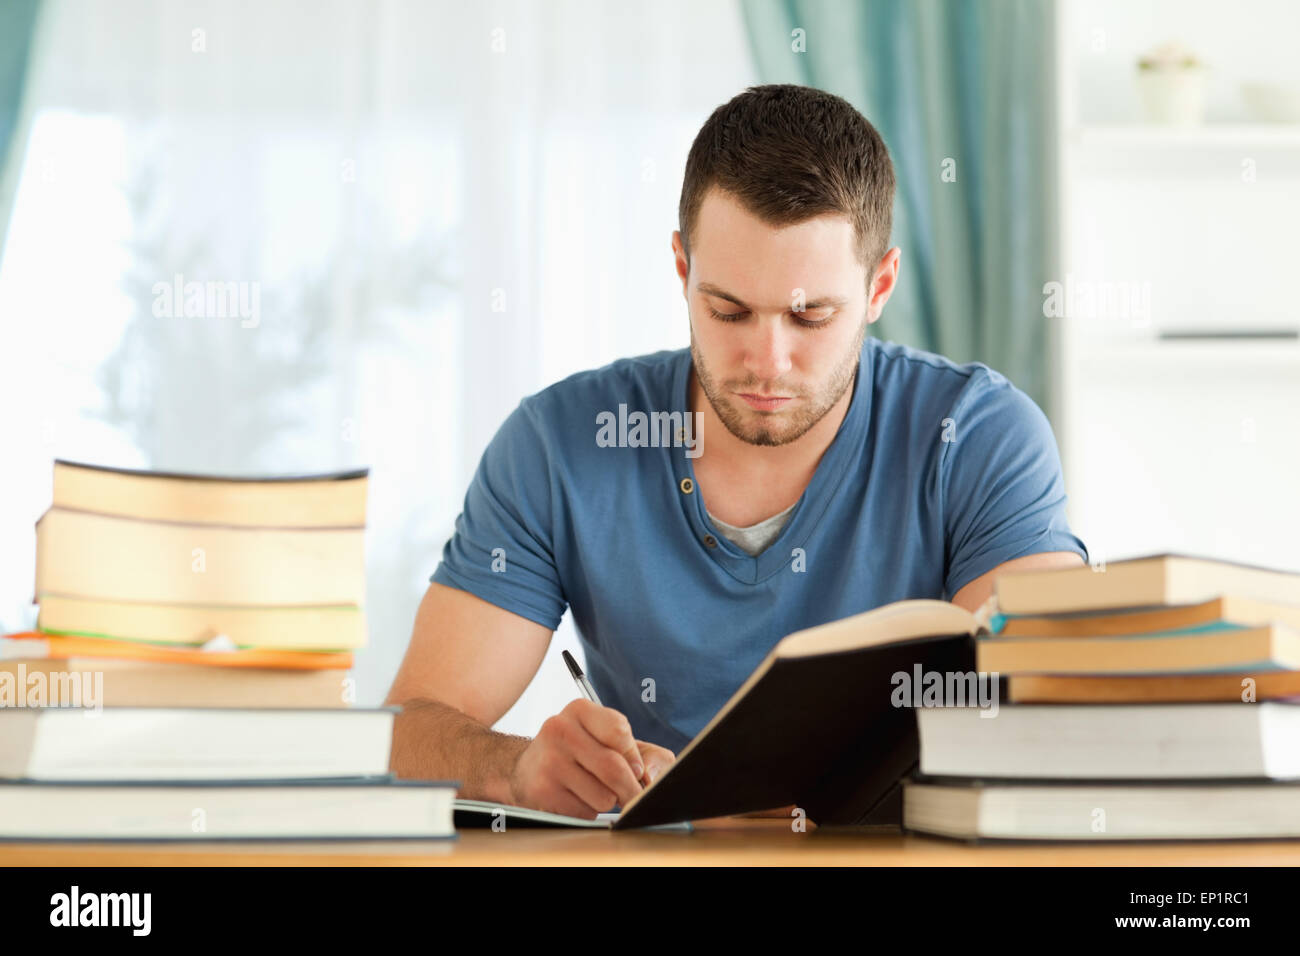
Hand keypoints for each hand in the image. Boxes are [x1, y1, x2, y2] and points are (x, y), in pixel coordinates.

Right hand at [507, 699, 674, 817]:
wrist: (528, 770)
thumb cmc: (581, 754)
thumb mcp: (611, 741)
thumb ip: (647, 754)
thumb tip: (651, 777)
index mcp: (579, 709)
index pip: (619, 730)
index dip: (633, 757)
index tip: (636, 770)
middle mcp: (559, 729)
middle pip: (613, 767)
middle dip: (631, 789)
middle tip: (633, 796)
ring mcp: (548, 761)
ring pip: (603, 796)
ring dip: (608, 802)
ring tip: (595, 791)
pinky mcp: (541, 790)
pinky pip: (585, 812)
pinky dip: (589, 812)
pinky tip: (577, 799)